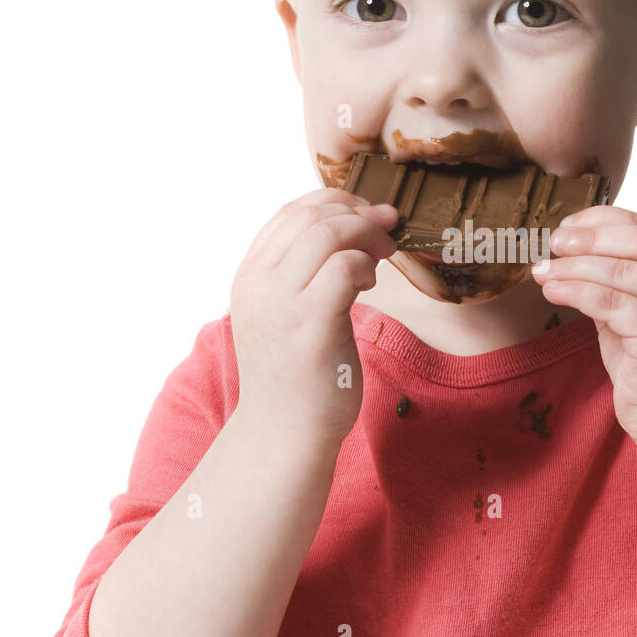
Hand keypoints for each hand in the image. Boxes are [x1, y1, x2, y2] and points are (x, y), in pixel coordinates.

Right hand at [229, 187, 398, 447]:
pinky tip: (371, 285)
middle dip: (358, 214)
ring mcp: (280, 304)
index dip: (335, 202)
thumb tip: (349, 231)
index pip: (290, 212)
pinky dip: (365, 265)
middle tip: (387, 230)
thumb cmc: (296, 375)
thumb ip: (301, 274)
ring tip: (384, 256)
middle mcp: (258, 283)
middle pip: (311, 215)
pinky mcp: (309, 326)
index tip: (365, 215)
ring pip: (327, 234)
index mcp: (249, 275)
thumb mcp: (284, 313)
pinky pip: (342, 269)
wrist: (284, 434)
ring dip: (367, 235)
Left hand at [532, 205, 636, 446]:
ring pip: (621, 271)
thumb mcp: (636, 314)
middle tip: (553, 242)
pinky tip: (553, 291)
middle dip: (590, 237)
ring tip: (542, 270)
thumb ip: (617, 282)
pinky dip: (577, 292)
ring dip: (575, 267)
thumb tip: (570, 250)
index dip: (605, 220)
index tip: (568, 225)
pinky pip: (612, 302)